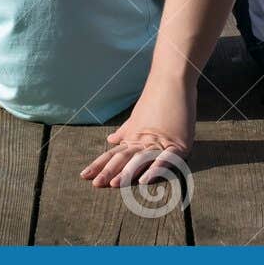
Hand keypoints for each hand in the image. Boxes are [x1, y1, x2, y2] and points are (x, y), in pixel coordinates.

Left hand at [80, 78, 195, 187]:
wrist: (172, 79)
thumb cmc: (157, 98)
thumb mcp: (138, 117)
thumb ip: (125, 131)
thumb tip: (110, 140)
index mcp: (133, 136)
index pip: (113, 154)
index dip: (99, 165)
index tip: (85, 176)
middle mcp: (143, 140)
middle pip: (123, 158)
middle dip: (108, 172)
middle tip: (95, 184)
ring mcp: (159, 141)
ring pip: (140, 160)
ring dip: (127, 173)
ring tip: (114, 185)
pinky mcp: (178, 143)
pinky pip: (165, 159)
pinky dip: (155, 169)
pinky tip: (145, 180)